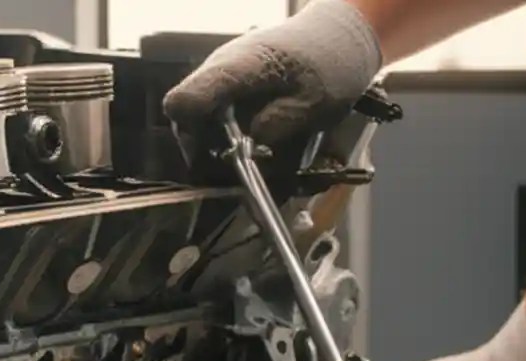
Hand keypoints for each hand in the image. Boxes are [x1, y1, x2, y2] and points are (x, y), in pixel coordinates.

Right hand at [163, 0, 382, 147]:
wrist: (342, 33)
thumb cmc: (332, 61)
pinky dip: (230, 133)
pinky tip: (257, 138)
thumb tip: (252, 144)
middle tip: (242, 161)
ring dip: (220, 142)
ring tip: (253, 151)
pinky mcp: (230, 85)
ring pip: (199, 120)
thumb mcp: (316, 101)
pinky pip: (215, 115)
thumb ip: (280, 125)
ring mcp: (222, 76)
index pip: (183, 103)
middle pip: (185, 118)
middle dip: (208, 147)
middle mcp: (219, 69)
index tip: (221, 154)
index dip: (192, 136)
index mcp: (236, 68)